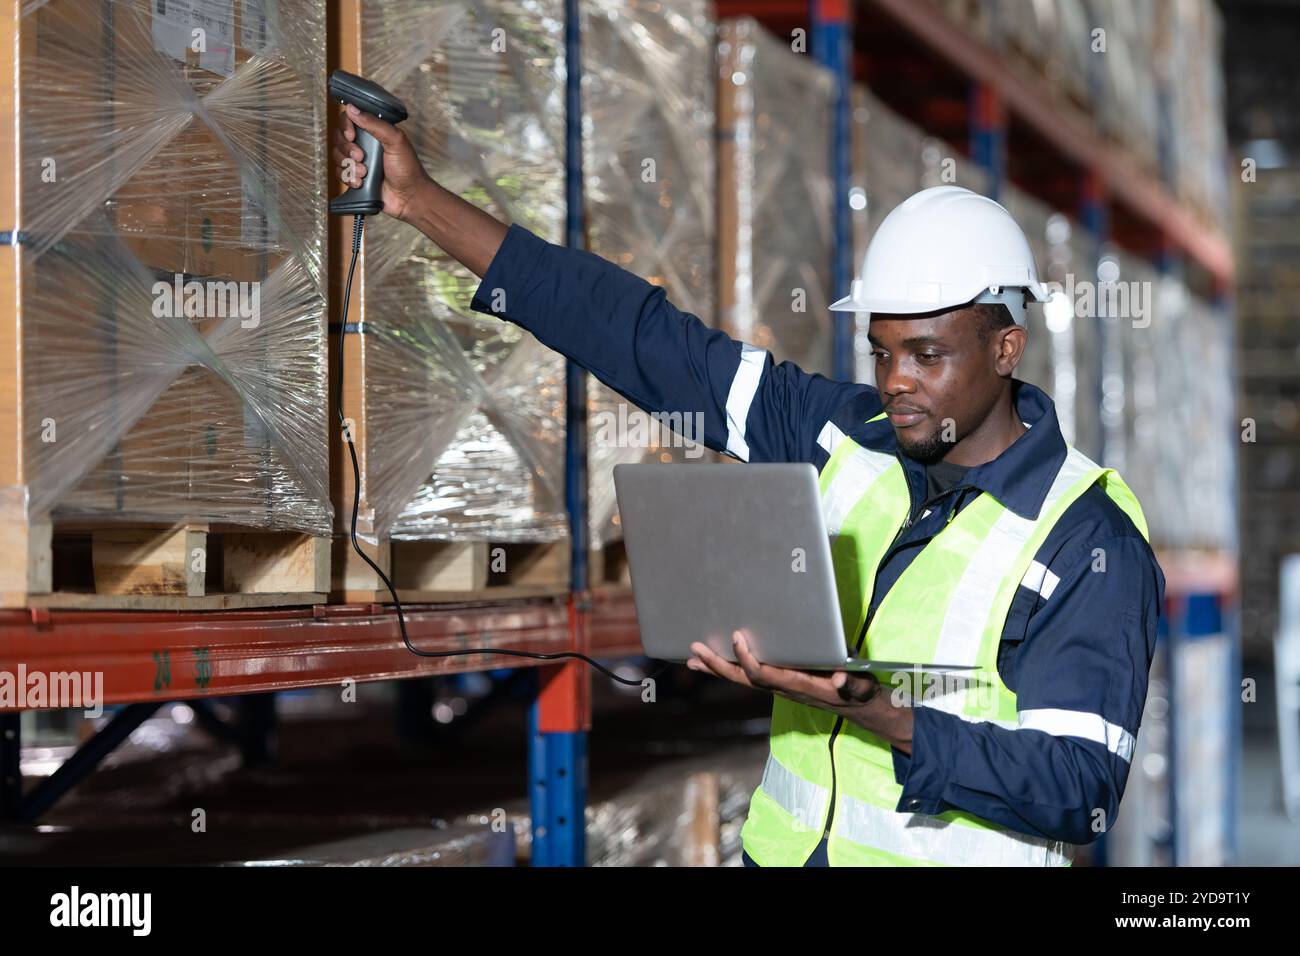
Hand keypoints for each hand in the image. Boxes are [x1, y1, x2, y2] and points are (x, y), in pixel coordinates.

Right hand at [332, 103, 432, 222]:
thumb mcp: (396, 141)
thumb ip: (375, 124)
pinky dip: (348, 178)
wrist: (409, 198)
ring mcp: (359, 161)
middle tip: (361, 157)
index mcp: (374, 131)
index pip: (349, 120)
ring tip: (364, 172)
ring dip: (349, 166)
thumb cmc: (408, 169)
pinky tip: (361, 183)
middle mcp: (365, 144)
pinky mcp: (356, 176)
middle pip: (339, 138)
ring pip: (337, 156)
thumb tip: (352, 108)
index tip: (351, 136)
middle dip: (347, 150)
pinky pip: (340, 173)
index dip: (345, 127)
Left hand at [688, 630, 880, 711]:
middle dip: (718, 665)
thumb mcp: (859, 687)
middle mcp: (782, 687)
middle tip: (694, 651)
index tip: (736, 637)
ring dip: (716, 668)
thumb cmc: (859, 692)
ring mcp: (778, 686)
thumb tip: (838, 678)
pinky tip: (713, 663)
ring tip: (692, 658)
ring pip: (741, 679)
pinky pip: (748, 676)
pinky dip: (728, 669)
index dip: (747, 659)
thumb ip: (850, 683)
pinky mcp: (779, 681)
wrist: (859, 706)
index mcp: (797, 685)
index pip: (763, 674)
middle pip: (743, 679)